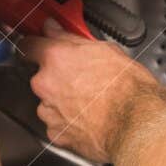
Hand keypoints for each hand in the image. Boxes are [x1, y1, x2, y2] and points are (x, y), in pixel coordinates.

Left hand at [17, 21, 165, 162]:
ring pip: (49, 102)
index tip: (43, 46)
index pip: (29, 45)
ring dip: (64, 101)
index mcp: (56, 58)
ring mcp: (49, 111)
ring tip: (92, 102)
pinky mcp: (57, 134)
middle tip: (85, 78)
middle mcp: (46, 84)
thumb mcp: (108, 51)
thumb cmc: (128, 90)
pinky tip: (90, 118)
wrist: (136, 125)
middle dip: (59, 77)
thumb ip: (73, 39)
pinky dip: (69, 122)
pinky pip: (57, 124)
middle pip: (42, 77)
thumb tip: (57, 31)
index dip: (37, 45)